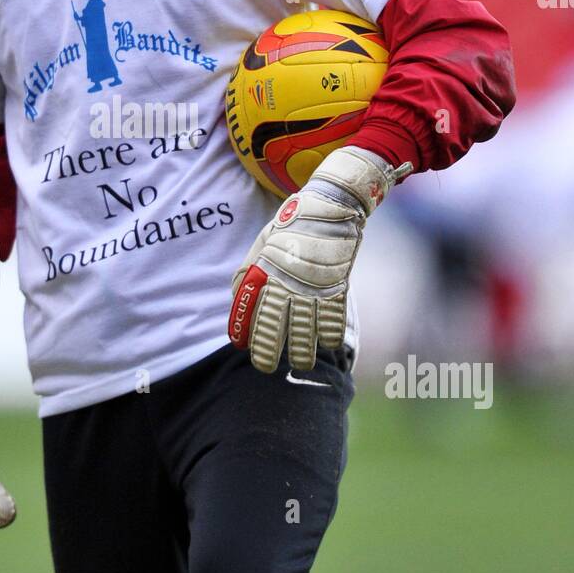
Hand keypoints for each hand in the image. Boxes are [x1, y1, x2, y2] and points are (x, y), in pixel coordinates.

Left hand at [228, 146, 411, 373]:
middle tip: (265, 367)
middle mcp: (287, 281)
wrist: (330, 204)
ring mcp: (313, 285)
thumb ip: (248, 271)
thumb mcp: (261, 242)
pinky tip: (327, 344)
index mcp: (265, 270)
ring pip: (305, 328)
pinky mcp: (337, 285)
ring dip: (302, 351)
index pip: (249, 308)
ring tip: (301, 364)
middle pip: (274, 324)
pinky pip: (334, 317)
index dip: (244, 329)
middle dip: (268, 350)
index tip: (241, 345)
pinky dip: (331, 333)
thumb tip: (236, 298)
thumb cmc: (291, 224)